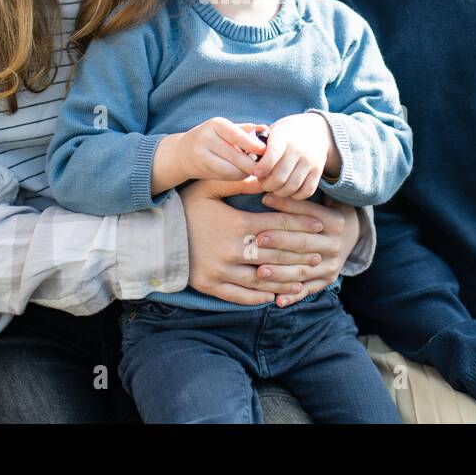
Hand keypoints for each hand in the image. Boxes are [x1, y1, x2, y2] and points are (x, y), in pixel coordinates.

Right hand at [154, 119, 266, 192]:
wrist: (183, 152)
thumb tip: (266, 129)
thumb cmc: (212, 138)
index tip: (266, 152)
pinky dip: (237, 176)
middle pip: (236, 155)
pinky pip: (225, 175)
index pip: (238, 135)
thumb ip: (245, 130)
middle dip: (253, 163)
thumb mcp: (225, 129)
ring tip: (255, 171)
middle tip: (266, 167)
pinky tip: (242, 174)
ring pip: (232, 168)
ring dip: (246, 171)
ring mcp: (202, 153)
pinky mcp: (200, 167)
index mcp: (216, 124)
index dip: (253, 145)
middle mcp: (207, 137)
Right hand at [180, 176, 323, 305]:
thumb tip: (264, 176)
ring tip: (304, 279)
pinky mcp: (211, 286)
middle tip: (320, 255)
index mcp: (236, 225)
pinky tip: (274, 298)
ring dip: (286, 281)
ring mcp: (222, 272)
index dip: (302, 226)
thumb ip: (237, 181)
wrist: (154, 235)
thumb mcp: (207, 187)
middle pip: (276, 256)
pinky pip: (240, 296)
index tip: (320, 225)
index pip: (278, 227)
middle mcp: (232, 251)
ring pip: (262, 280)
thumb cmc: (184, 207)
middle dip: (301, 255)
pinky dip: (259, 298)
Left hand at [253, 112, 337, 199]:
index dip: (261, 168)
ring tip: (273, 187)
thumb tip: (245, 160)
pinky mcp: (318, 171)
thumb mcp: (272, 131)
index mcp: (283, 136)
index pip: (272, 155)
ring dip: (278, 192)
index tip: (255, 173)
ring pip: (292, 187)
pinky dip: (294, 195)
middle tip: (262, 183)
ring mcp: (311, 161)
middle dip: (266, 185)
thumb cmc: (285, 134)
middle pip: (280, 177)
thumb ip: (257, 144)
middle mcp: (299, 149)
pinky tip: (287, 189)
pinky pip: (306, 191)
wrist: (316, 130)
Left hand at [257, 195, 359, 307]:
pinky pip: (308, 290)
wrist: (351, 235)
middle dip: (280, 242)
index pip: (307, 215)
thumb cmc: (323, 216)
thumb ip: (294, 202)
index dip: (286, 208)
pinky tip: (277, 301)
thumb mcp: (318, 204)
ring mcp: (333, 265)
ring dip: (281, 273)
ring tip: (260, 272)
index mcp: (335, 222)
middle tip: (258, 241)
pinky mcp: (328, 280)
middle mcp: (336, 245)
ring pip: (304, 270)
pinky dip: (293, 296)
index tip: (263, 203)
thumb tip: (264, 196)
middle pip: (304, 244)